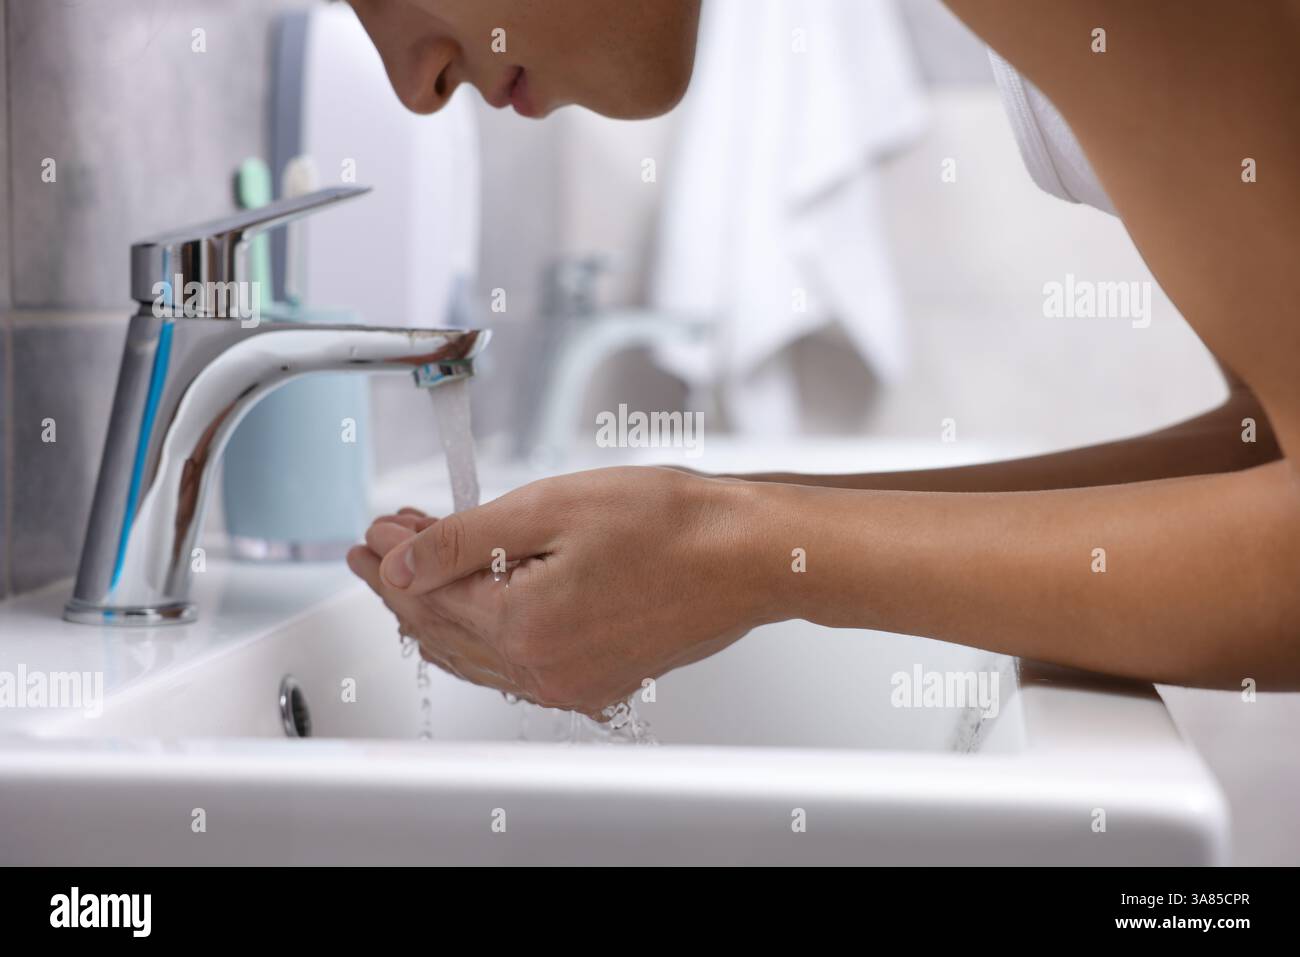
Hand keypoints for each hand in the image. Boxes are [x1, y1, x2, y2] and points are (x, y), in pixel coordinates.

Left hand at [347, 467, 777, 715]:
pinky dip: (485, 633)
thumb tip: (401, 565)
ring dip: (440, 608)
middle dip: (405, 584)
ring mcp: (574, 683)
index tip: (377, 529)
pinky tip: (477, 609)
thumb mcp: (549, 508)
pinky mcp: (600, 680)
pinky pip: (517, 666)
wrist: (749, 556)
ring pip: (478, 653)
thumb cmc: (671, 524)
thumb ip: (462, 542)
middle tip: (381, 547)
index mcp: (525, 627)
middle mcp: (545, 670)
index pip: (428, 597)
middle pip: (445, 630)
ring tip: (416, 570)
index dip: (394, 559)